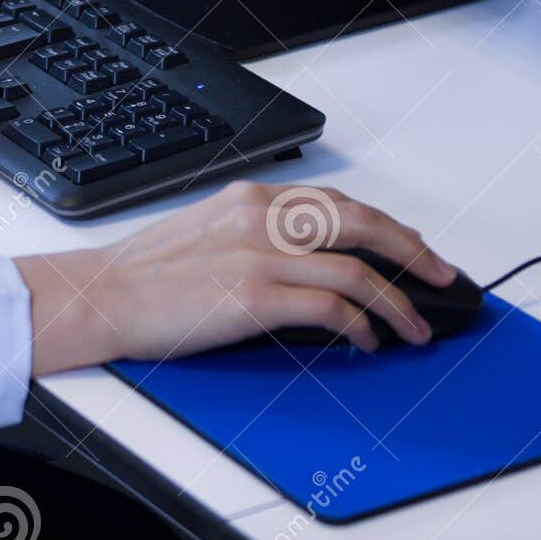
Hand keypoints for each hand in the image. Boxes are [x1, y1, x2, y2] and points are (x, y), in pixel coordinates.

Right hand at [15, 180, 458, 374]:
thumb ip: (257, 234)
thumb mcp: (208, 231)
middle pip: (362, 223)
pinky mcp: (254, 296)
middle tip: (440, 277)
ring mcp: (259, 254)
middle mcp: (262, 216)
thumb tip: (309, 263)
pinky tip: (368, 342)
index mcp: (252, 197)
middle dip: (411, 251)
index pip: (338, 203)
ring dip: (397, 302)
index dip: (385, 226)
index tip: (411, 246)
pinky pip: (330, 309)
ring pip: (356, 268)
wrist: (101, 293)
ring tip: (415, 327)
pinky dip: (361, 327)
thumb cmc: (145, 273)